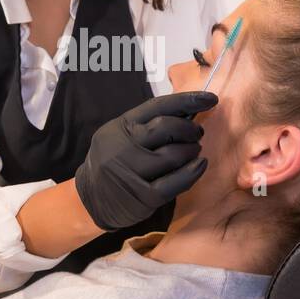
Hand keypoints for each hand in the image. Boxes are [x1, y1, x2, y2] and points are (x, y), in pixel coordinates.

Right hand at [74, 90, 217, 230]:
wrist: (89, 199)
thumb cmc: (115, 161)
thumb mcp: (123, 135)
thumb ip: (149, 124)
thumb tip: (189, 112)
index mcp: (121, 126)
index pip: (158, 106)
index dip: (187, 100)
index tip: (210, 99)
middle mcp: (122, 146)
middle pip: (166, 129)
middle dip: (190, 129)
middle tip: (197, 134)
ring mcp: (130, 172)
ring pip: (173, 155)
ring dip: (191, 151)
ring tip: (194, 152)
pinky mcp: (140, 197)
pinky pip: (174, 183)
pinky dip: (191, 172)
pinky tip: (199, 166)